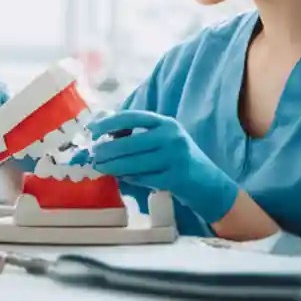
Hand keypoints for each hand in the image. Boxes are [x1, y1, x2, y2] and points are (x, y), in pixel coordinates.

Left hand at [88, 110, 239, 223]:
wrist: (208, 183)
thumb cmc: (178, 159)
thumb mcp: (163, 139)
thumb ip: (138, 134)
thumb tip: (103, 131)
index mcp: (166, 123)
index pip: (132, 117)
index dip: (109, 122)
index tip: (92, 130)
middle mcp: (172, 137)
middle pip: (130, 143)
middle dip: (107, 150)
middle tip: (92, 155)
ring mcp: (175, 158)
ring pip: (134, 163)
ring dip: (113, 166)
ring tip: (100, 167)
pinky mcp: (175, 178)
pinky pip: (143, 179)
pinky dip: (130, 178)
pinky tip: (123, 177)